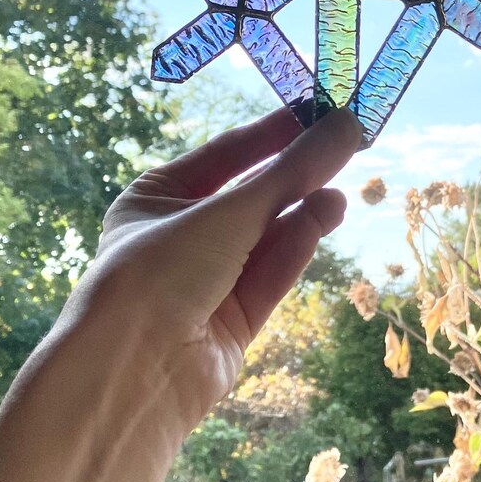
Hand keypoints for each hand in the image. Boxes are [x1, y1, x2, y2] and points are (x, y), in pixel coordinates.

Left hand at [83, 106, 361, 432]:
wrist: (132, 372)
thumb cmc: (162, 268)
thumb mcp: (229, 211)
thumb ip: (294, 170)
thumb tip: (348, 122)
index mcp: (155, 197)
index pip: (226, 154)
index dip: (276, 131)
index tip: (325, 109)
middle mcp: (178, 237)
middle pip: (249, 197)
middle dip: (295, 175)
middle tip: (349, 147)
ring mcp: (205, 282)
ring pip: (264, 238)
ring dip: (301, 213)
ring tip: (340, 192)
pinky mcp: (230, 324)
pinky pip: (268, 275)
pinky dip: (295, 248)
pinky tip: (325, 218)